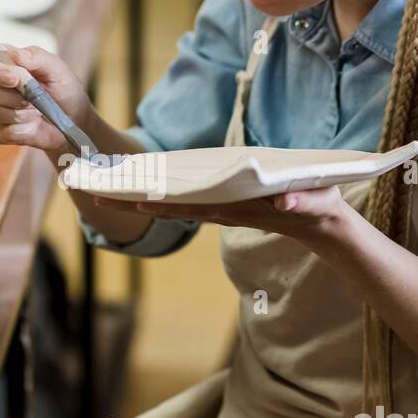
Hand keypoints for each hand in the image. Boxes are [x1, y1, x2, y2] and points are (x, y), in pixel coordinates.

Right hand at [0, 44, 92, 154]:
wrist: (70, 117)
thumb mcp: (56, 68)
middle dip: (14, 95)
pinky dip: (23, 129)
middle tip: (35, 97)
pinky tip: (32, 123)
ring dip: (21, 112)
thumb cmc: (60, 87)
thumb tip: (17, 54)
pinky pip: (2, 132)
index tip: (14, 78)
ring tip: (36, 109)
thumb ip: (37, 57)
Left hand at [93, 185, 351, 249]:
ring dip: (142, 199)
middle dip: (134, 201)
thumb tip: (283, 200)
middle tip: (96, 194)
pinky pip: (187, 201)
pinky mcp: (226, 205)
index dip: (159, 202)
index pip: (190, 206)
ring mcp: (222, 209)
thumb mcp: (314, 202)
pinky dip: (163, 196)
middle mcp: (222, 210)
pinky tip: (144, 191)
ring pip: (174, 204)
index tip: (129, 199)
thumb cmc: (317, 209)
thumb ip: (300, 201)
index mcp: (236, 208)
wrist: (322, 226)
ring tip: (108, 190)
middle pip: (170, 206)